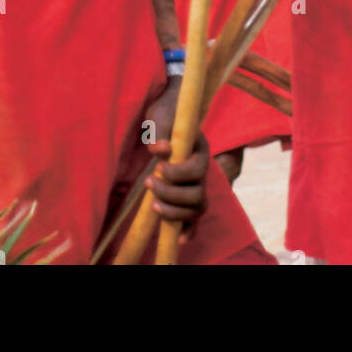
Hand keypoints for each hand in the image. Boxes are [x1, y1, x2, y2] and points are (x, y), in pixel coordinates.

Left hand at [144, 80, 209, 231]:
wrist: (169, 113)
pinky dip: (189, 230)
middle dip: (172, 194)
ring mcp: (197, 183)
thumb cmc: (165, 113)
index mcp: (200, 149)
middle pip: (198, 194)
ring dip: (175, 212)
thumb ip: (159, 132)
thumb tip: (161, 151)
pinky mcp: (187, 194)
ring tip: (152, 205)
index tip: (158, 168)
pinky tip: (178, 239)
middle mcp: (203, 169)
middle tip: (148, 183)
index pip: (196, 169)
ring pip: (196, 208)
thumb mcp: (159, 116)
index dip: (178, 174)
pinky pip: (194, 218)